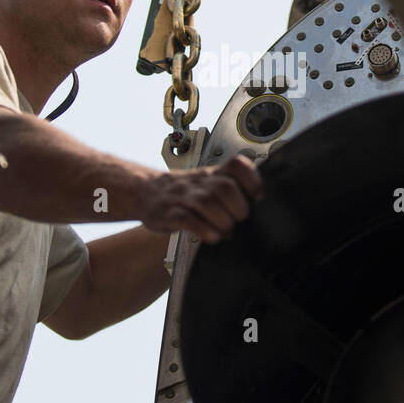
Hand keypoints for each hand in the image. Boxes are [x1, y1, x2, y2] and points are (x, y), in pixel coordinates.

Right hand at [138, 155, 265, 243]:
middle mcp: (199, 183)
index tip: (257, 196)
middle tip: (239, 219)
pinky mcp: (168, 213)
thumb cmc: (182, 192)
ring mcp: (182, 197)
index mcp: (212, 174)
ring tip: (226, 230)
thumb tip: (256, 211)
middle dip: (238, 206)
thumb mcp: (206, 184)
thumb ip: (229, 191)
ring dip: (223, 220)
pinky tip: (212, 237)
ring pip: (207, 202)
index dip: (252, 179)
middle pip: (224, 187)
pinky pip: (186, 219)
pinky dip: (203, 229)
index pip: (236, 165)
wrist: (145, 191)